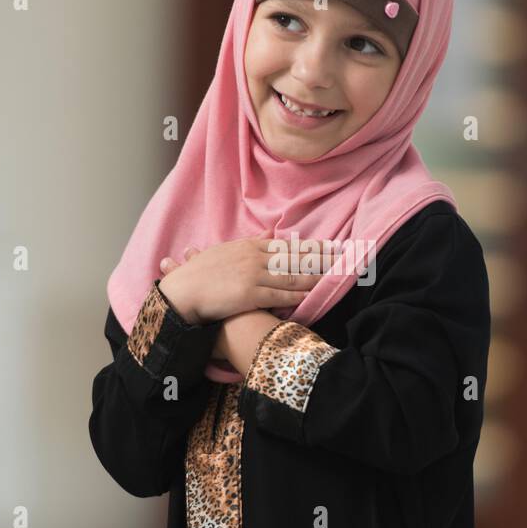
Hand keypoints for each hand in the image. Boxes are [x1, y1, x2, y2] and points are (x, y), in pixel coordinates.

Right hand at [157, 237, 323, 324]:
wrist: (183, 290)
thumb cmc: (200, 273)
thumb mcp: (226, 250)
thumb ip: (251, 243)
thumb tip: (270, 233)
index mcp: (249, 246)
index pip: (286, 246)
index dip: (310, 246)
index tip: (329, 245)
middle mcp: (254, 258)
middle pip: (294, 257)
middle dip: (320, 257)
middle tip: (343, 256)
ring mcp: (253, 276)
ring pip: (291, 275)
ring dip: (315, 275)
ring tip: (335, 274)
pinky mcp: (249, 294)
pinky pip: (279, 294)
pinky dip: (297, 295)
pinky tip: (312, 295)